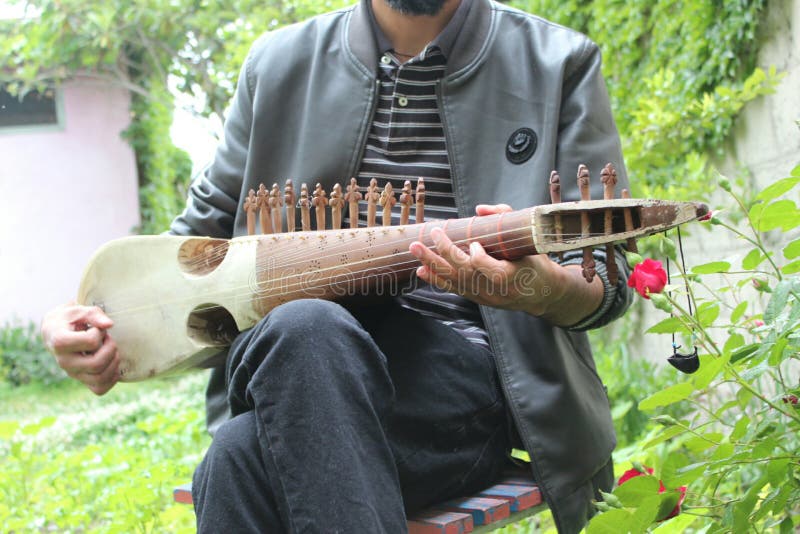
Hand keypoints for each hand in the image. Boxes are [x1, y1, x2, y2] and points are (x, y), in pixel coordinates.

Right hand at [41, 303, 119, 394]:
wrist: (56, 332)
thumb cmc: (70, 319)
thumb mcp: (79, 310)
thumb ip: (95, 315)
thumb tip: (109, 325)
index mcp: (60, 342)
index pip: (91, 342)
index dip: (100, 332)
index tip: (95, 328)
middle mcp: (64, 362)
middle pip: (97, 364)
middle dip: (111, 348)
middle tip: (108, 339)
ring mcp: (72, 373)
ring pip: (100, 379)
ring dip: (114, 362)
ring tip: (111, 350)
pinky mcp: (81, 380)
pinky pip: (100, 389)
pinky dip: (112, 379)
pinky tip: (113, 364)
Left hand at [408, 204, 569, 316]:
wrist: (543, 293)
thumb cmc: (536, 261)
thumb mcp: (529, 239)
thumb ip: (506, 219)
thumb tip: (479, 209)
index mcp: (514, 277)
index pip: (490, 271)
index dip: (478, 258)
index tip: (475, 243)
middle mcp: (496, 291)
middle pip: (465, 273)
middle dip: (445, 252)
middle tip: (433, 232)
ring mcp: (485, 297)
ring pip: (455, 281)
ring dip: (433, 264)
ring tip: (416, 249)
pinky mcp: (477, 299)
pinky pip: (453, 289)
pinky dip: (436, 279)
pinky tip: (421, 269)